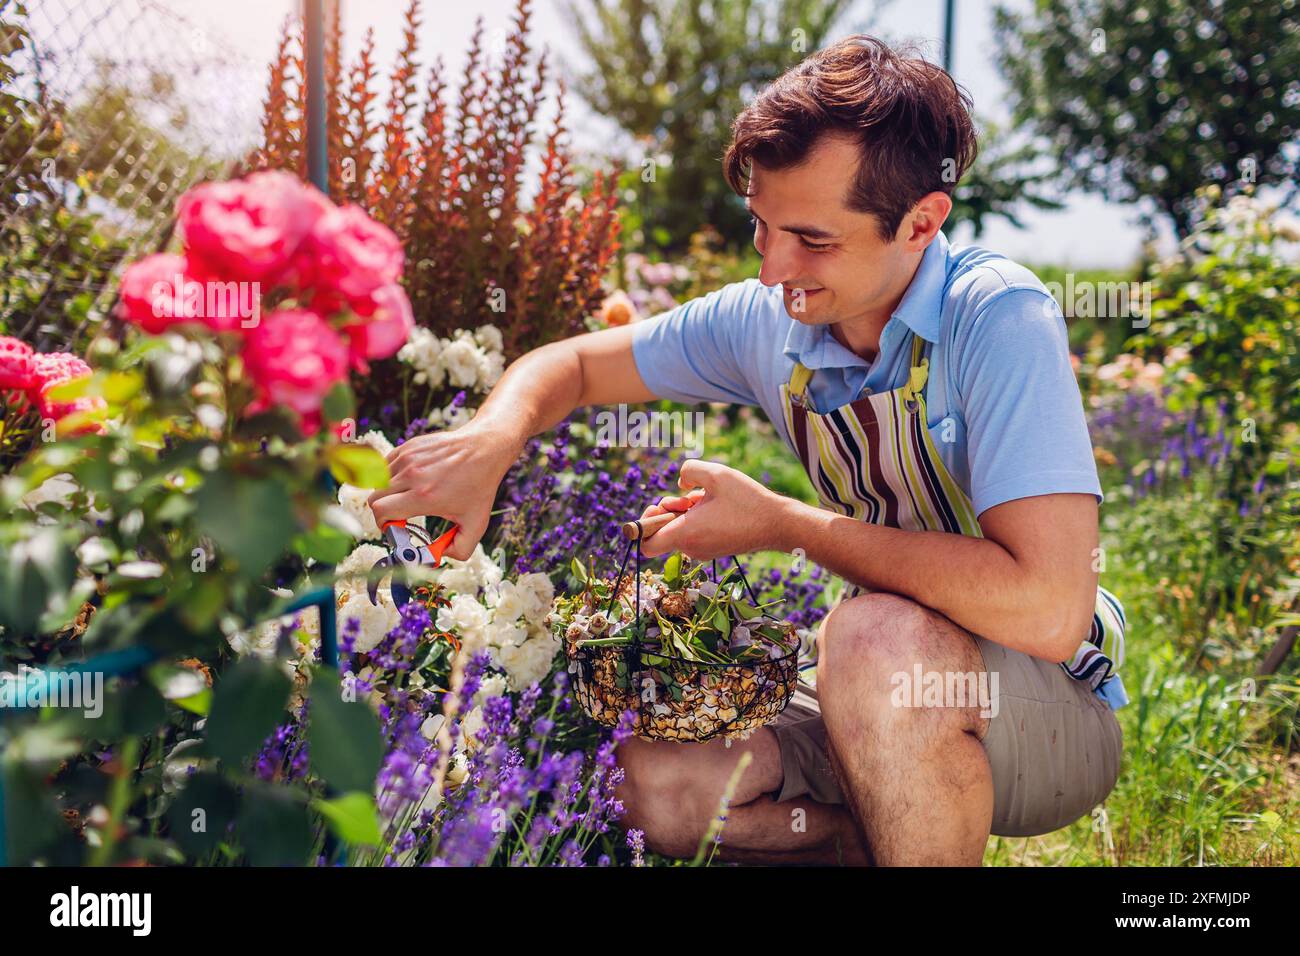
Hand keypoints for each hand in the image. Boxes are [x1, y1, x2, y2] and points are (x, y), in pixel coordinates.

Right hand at [366, 423, 518, 560]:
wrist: (484, 448)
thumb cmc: (480, 485)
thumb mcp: (476, 524)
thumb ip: (459, 550)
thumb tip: (436, 555)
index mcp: (424, 496)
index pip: (380, 511)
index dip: (382, 523)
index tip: (395, 526)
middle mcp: (412, 475)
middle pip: (374, 498)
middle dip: (382, 511)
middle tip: (398, 515)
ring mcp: (408, 458)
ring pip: (378, 481)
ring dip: (387, 493)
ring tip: (406, 497)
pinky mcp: (408, 446)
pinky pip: (386, 465)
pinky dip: (390, 476)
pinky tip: (408, 481)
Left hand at [637, 459, 788, 560]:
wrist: (777, 524)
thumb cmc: (747, 500)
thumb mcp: (716, 473)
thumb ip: (689, 470)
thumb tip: (680, 483)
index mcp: (686, 533)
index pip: (646, 544)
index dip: (642, 527)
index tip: (656, 510)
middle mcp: (691, 547)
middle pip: (662, 532)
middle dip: (669, 510)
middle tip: (687, 498)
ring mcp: (702, 551)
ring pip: (679, 530)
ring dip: (686, 512)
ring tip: (706, 499)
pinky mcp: (713, 550)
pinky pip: (694, 534)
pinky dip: (697, 519)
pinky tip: (715, 507)